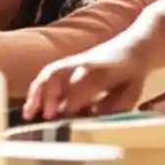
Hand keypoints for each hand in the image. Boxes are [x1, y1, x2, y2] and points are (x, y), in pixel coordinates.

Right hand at [23, 39, 144, 120]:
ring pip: (50, 75)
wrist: (135, 46)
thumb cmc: (134, 72)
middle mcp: (83, 64)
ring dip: (37, 94)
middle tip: (47, 117)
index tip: (66, 118)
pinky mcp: (69, 66)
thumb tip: (94, 117)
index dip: (72, 102)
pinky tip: (33, 107)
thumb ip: (116, 105)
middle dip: (50, 97)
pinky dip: (39, 91)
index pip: (80, 86)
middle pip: (59, 76)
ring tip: (28, 114)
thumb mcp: (132, 90)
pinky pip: (49, 77)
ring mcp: (75, 63)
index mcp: (100, 69)